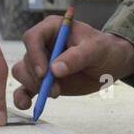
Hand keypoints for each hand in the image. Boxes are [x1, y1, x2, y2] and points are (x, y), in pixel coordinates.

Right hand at [10, 15, 133, 110]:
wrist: (111, 64)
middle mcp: (42, 44)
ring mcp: (41, 62)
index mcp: (52, 28)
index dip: (34, 55)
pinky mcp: (42, 80)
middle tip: (55, 89)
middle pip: (27, 59)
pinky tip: (27, 105)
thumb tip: (54, 70)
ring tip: (55, 93)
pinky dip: (22, 97)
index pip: (32, 38)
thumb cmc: (104, 50)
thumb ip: (76, 57)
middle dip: (37, 77)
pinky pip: (25, 87)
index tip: (44, 73)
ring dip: (33, 86)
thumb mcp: (95, 49)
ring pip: (22, 72)